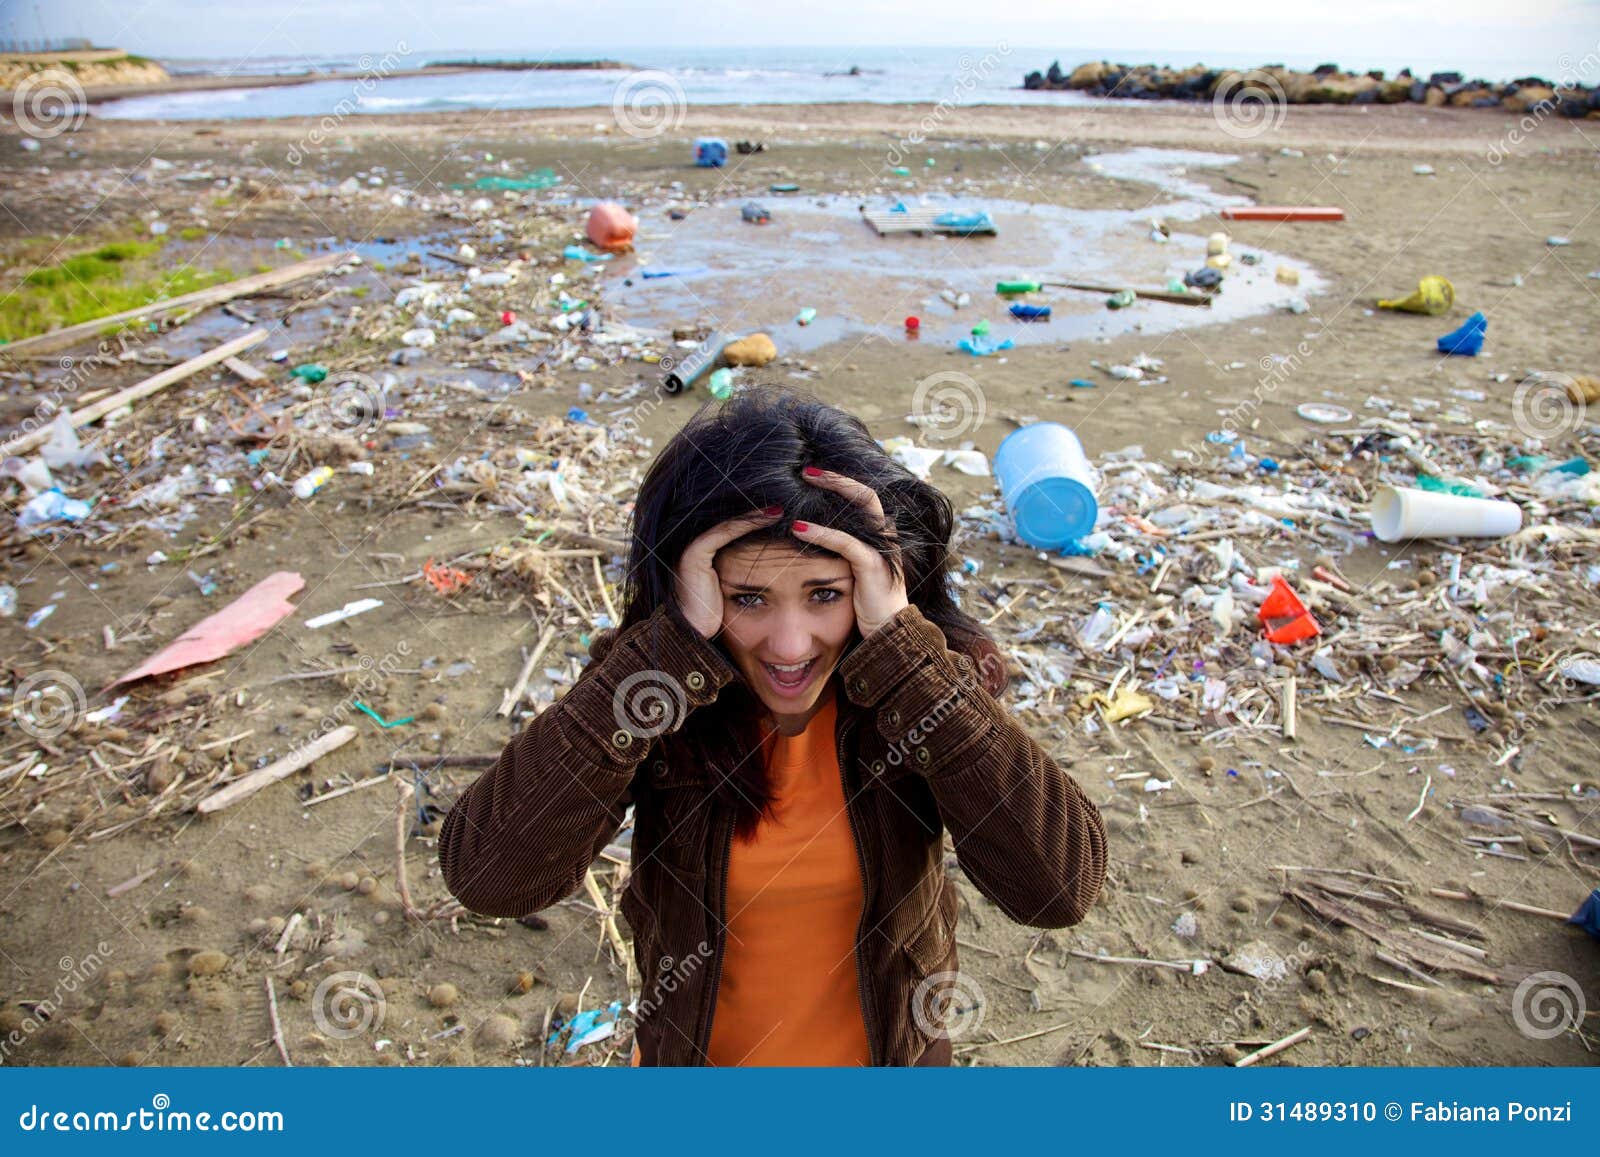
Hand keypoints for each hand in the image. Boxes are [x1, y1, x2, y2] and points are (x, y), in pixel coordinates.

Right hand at [673, 506, 783, 638]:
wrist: (696, 635)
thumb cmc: (719, 615)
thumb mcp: (739, 587)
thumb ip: (750, 569)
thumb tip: (780, 558)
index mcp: (706, 549)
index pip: (734, 524)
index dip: (758, 516)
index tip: (784, 510)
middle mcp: (697, 544)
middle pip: (730, 518)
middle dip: (757, 511)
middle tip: (785, 503)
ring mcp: (694, 547)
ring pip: (728, 521)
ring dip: (755, 513)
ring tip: (780, 509)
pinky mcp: (694, 554)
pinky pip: (723, 532)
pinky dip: (747, 523)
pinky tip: (769, 517)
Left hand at [791, 466, 908, 637]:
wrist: (889, 632)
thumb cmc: (866, 602)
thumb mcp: (851, 569)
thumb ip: (839, 549)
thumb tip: (807, 531)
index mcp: (879, 535)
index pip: (862, 497)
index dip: (840, 482)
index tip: (811, 475)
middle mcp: (885, 536)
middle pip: (865, 494)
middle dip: (836, 478)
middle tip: (807, 471)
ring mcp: (882, 549)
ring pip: (861, 507)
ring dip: (831, 494)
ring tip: (802, 486)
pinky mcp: (873, 566)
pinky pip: (846, 542)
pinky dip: (821, 533)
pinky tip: (798, 529)